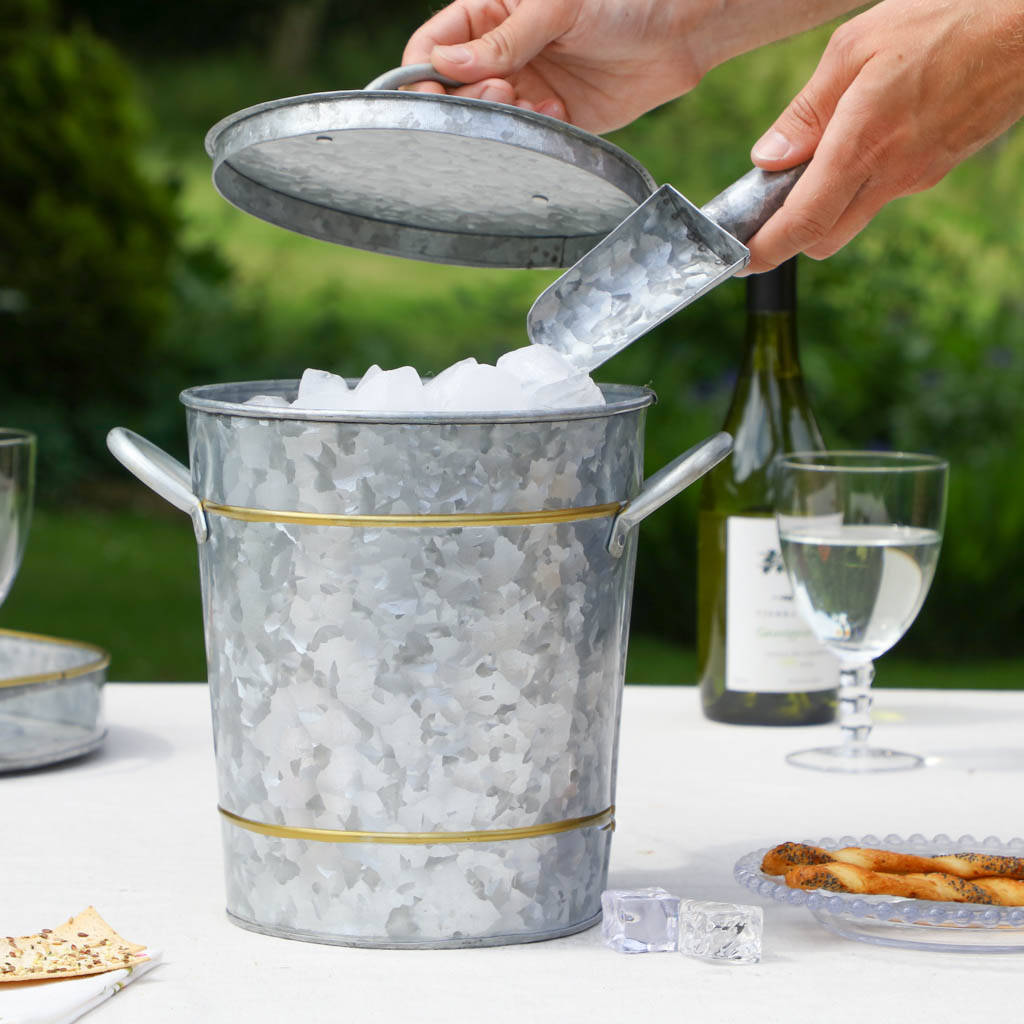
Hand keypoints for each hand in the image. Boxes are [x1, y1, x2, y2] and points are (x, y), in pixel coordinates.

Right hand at [402, 0, 705, 133]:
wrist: (676, 34)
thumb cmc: (619, 0)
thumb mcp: (556, 7)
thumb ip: (504, 39)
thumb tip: (448, 64)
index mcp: (488, 13)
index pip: (432, 45)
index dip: (423, 72)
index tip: (433, 91)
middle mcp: (498, 52)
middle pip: (451, 90)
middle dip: (469, 97)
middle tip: (502, 90)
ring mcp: (522, 86)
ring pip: (485, 118)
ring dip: (502, 118)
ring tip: (535, 101)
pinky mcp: (548, 116)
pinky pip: (523, 135)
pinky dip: (534, 129)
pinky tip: (558, 111)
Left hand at [745, 0, 1023, 271]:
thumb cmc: (948, 17)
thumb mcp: (856, 47)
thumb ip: (807, 110)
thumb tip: (769, 157)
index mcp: (862, 147)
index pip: (802, 224)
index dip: (765, 251)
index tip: (740, 259)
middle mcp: (891, 175)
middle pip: (824, 239)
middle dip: (790, 238)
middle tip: (765, 215)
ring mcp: (918, 177)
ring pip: (854, 217)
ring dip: (824, 207)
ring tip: (813, 162)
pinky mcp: (937, 168)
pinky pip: (883, 191)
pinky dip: (858, 183)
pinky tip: (861, 141)